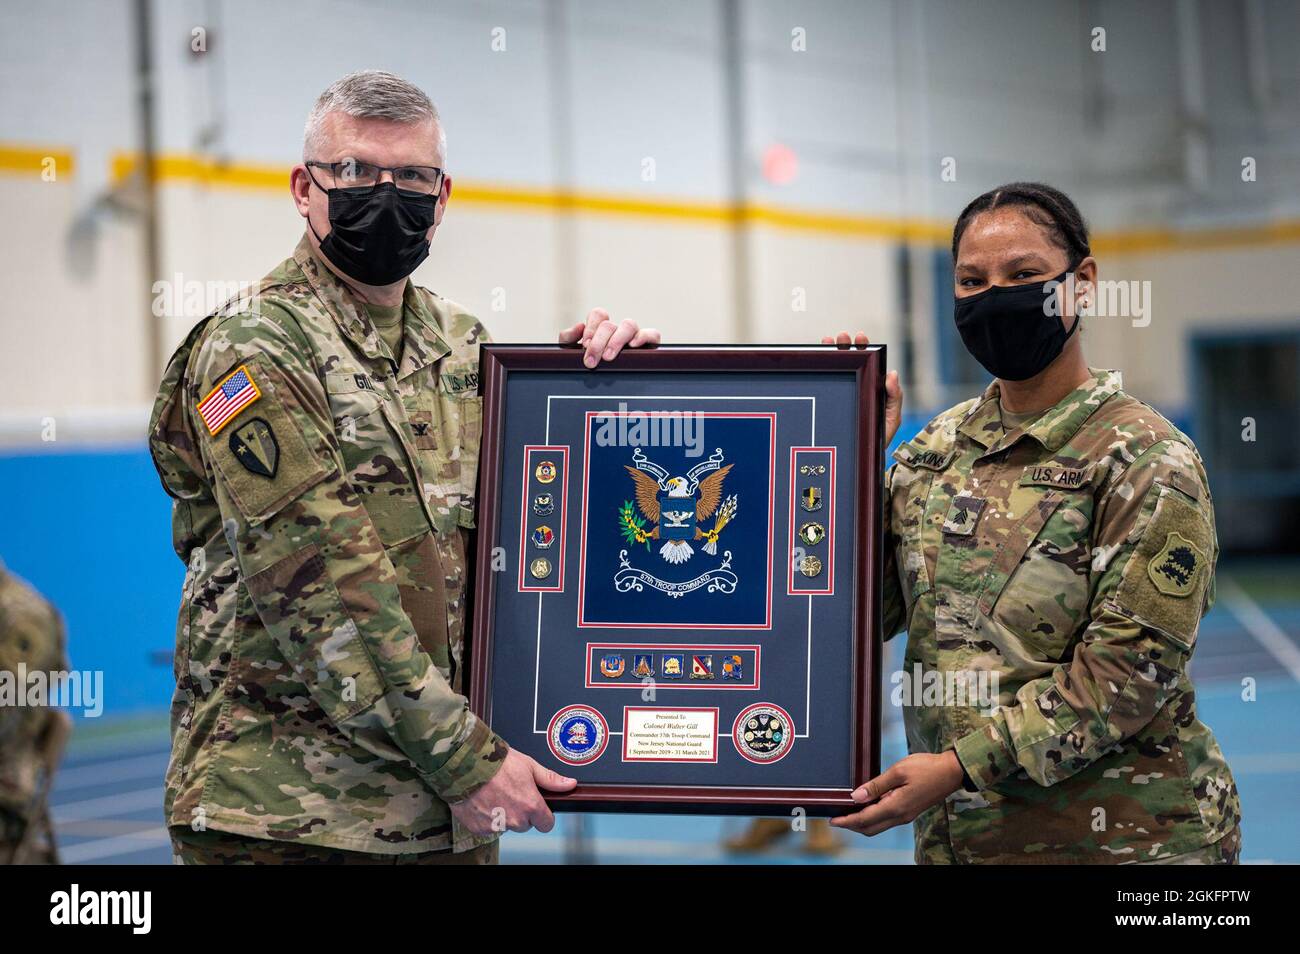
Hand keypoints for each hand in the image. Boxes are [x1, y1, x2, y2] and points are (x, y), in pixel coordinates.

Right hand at [449, 748, 575, 835]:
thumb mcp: (528, 765)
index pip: (546, 824)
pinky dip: (486, 817)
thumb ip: (550, 779)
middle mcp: (515, 819)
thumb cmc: (496, 762)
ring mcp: (496, 826)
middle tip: (511, 792)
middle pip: (525, 824)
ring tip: (494, 793)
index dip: (543, 815)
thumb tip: (570, 784)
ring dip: (503, 814)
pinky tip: (482, 799)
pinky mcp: (479, 828)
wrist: (465, 764)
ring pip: (506, 825)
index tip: (536, 806)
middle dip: (521, 812)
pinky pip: (488, 827)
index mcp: (530, 805)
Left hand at [559, 308, 660, 367]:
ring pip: (629, 325)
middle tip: (590, 361)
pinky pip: (653, 334)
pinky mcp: (650, 345)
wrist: (606, 392)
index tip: (584, 346)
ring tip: (608, 357)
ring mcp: (635, 336)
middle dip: (598, 343)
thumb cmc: (591, 367)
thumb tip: (578, 326)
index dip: (591, 328)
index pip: (599, 315)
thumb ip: (568, 338)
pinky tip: (633, 346)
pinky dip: (644, 337)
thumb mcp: (572, 352)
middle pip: (610, 325)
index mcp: (603, 328)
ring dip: (616, 340)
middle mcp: (619, 330)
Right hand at [821, 331, 902, 445]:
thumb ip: (894, 398)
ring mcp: (838, 396)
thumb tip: (892, 373)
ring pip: (833, 372)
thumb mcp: (890, 419)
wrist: (859, 462)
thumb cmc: (877, 440)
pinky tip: (812, 363)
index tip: (859, 336)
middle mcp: (853, 389)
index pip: (866, 364)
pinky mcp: (824, 406)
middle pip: (847, 363)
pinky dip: (816, 374)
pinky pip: (820, 387)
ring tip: (826, 343)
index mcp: (869, 389)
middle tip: (840, 336)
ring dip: (829, 355)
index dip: (862, 348)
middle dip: (843, 347)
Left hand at [829, 751, 964, 836]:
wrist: (951, 772)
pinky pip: (887, 819)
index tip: (832, 820)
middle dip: (852, 825)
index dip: (846, 821)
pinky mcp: (910, 811)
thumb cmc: (926, 768)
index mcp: (896, 807)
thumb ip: (876, 785)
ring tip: (848, 811)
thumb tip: (856, 796)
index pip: (864, 819)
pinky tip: (868, 805)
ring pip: (878, 825)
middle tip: (837, 817)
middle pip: (870, 828)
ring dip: (862, 822)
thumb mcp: (898, 771)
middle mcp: (900, 816)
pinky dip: (874, 816)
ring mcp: (906, 815)